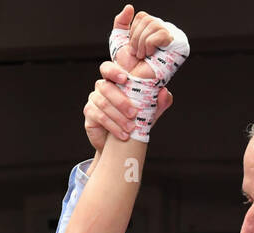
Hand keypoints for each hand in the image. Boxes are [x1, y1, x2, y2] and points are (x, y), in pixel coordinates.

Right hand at [85, 6, 174, 148]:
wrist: (120, 142)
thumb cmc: (134, 120)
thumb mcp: (149, 111)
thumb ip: (158, 102)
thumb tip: (164, 92)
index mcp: (115, 81)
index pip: (107, 68)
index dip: (113, 71)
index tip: (125, 79)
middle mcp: (102, 88)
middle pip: (105, 87)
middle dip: (121, 101)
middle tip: (134, 113)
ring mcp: (93, 100)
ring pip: (103, 103)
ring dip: (118, 117)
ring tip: (130, 128)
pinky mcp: (89, 114)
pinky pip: (99, 117)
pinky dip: (112, 126)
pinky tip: (122, 134)